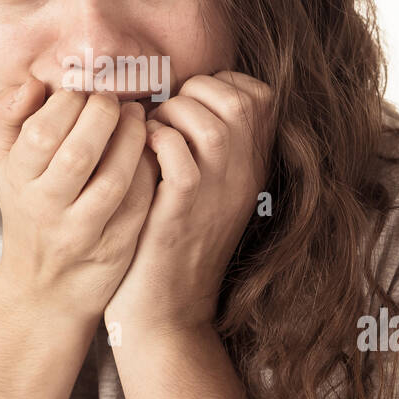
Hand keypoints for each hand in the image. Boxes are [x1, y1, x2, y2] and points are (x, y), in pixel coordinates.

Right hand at [0, 77, 158, 329]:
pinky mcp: (114, 248)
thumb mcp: (7, 166)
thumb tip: (33, 82)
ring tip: (138, 119)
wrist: (44, 288)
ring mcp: (81, 232)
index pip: (42, 131)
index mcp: (18, 181)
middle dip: (104, 116)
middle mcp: (45, 208)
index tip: (85, 92)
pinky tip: (152, 152)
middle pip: (78, 153)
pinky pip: (139, 203)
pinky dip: (150, 171)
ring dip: (133, 140)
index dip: (70, 102)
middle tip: (115, 101)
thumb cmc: (29, 209)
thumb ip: (10, 118)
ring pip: (113, 180)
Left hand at [102, 71, 275, 339]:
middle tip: (166, 120)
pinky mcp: (183, 211)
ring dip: (171, 117)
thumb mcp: (202, 190)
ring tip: (152, 139)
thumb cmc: (169, 244)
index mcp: (249, 167)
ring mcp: (216, 194)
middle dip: (195, 93)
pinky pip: (177, 153)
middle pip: (240, 100)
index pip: (257, 95)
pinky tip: (142, 159)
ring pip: (210, 122)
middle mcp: (241, 177)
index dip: (218, 85)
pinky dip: (154, 143)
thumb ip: (203, 146)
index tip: (185, 105)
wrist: (165, 314)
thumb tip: (175, 97)